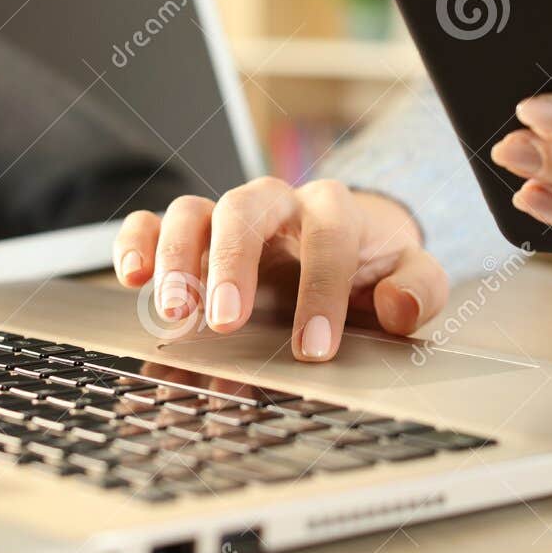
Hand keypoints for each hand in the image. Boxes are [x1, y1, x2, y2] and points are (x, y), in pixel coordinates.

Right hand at [112, 179, 447, 361]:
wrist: (350, 236)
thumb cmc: (373, 261)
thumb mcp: (411, 272)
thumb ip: (418, 288)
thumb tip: (396, 307)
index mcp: (334, 210)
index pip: (328, 236)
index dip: (321, 291)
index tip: (313, 348)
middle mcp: (277, 204)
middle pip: (247, 209)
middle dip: (233, 264)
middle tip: (226, 322)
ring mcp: (230, 217)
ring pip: (194, 211)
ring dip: (178, 259)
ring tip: (176, 313)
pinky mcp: (196, 234)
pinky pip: (155, 221)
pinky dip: (137, 242)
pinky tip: (132, 279)